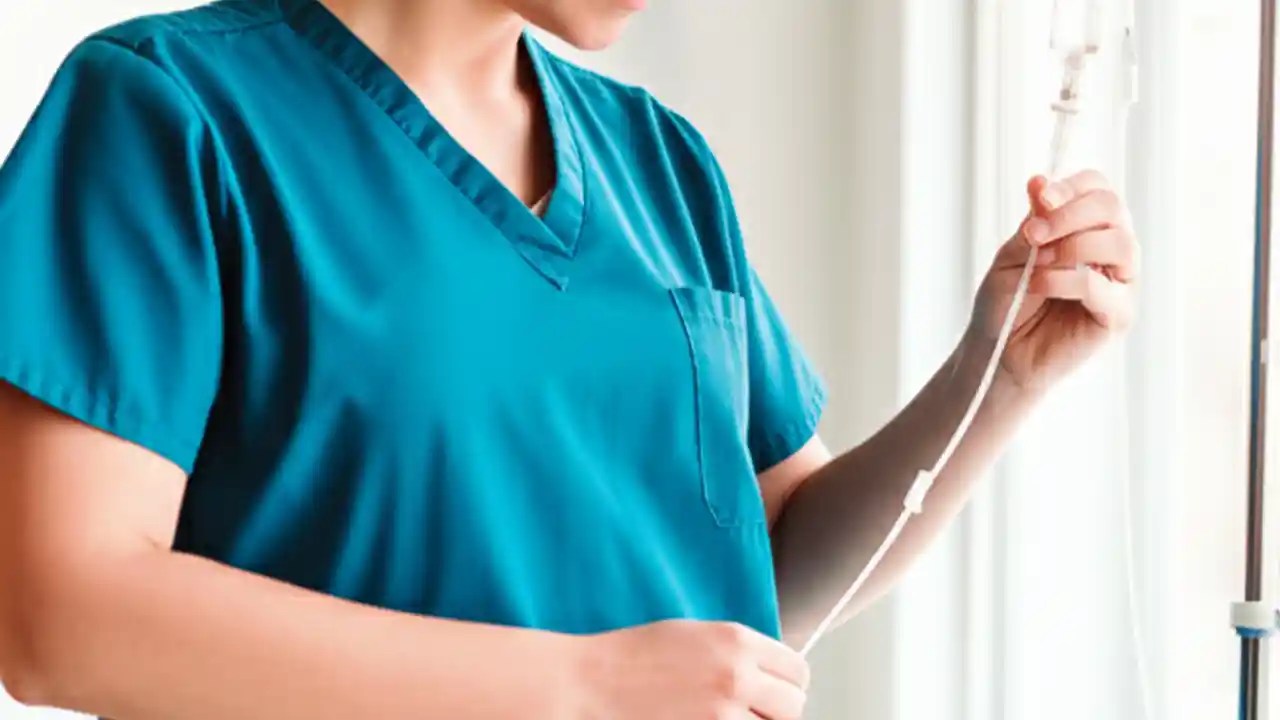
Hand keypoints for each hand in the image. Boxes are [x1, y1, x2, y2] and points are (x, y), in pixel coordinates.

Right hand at [572, 620, 809, 718]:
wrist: (594, 682)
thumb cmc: (636, 654)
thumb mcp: (695, 635)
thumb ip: (738, 651)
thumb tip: (770, 674)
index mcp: (737, 641)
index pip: (798, 671)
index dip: (788, 683)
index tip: (774, 691)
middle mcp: (737, 676)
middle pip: (794, 706)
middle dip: (778, 711)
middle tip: (754, 712)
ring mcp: (723, 713)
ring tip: (728, 718)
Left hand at [968, 171, 1138, 391]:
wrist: (997, 352)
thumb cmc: (1006, 304)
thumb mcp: (1012, 255)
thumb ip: (1033, 222)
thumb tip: (1040, 181)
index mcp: (1088, 229)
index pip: (1098, 190)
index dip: (1073, 187)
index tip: (1042, 198)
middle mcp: (1111, 251)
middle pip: (1113, 209)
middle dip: (1070, 214)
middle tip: (1032, 235)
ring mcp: (1119, 284)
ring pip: (1120, 244)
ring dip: (1072, 246)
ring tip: (1036, 263)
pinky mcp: (1117, 316)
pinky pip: (1102, 286)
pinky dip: (1064, 280)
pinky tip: (1037, 286)